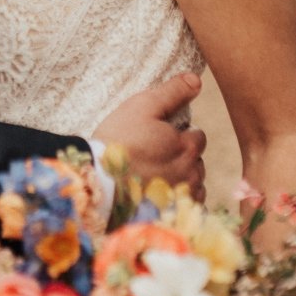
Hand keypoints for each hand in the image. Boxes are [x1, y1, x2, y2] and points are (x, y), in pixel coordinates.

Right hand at [95, 72, 206, 200]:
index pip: (198, 136)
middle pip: (196, 161)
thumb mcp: (142, 106)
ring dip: (181, 179)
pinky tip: (157, 195)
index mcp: (188, 147)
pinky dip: (176, 200)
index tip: (159, 136)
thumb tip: (197, 79)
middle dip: (182, 157)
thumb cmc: (117, 140)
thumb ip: (172, 92)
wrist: (97, 182)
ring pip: (193, 184)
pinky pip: (185, 207)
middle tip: (153, 156)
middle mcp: (192, 173)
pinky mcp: (172, 216)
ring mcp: (183, 198)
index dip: (179, 134)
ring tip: (153, 176)